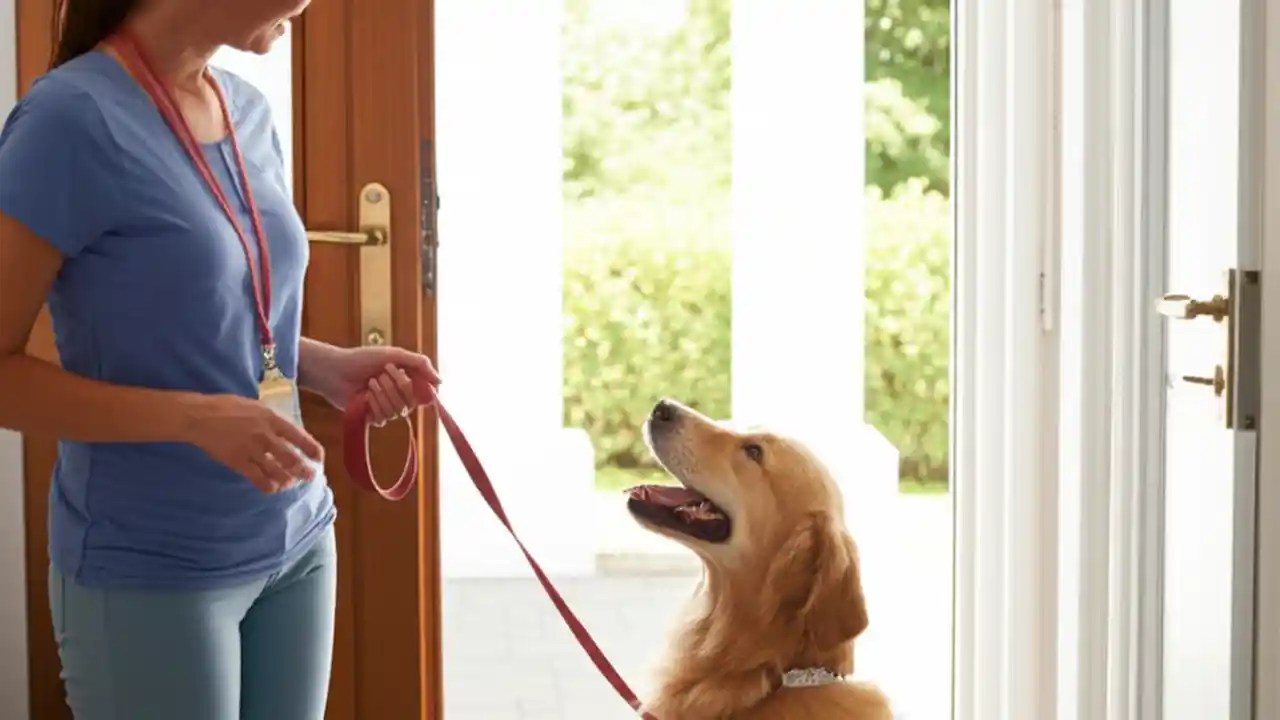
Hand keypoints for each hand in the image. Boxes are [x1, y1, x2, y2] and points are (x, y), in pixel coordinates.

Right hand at [184, 394, 324, 493]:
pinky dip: (268, 486)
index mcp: (272, 419)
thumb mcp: (255, 406)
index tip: (319, 458)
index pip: (300, 437)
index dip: (312, 450)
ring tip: (290, 483)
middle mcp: (266, 435)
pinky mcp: (238, 462)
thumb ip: (271, 419)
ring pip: (277, 471)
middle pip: (291, 458)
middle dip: (304, 470)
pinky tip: (272, 488)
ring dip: (287, 480)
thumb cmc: (226, 407)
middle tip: (310, 477)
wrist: (200, 416)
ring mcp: (252, 450)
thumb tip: (285, 429)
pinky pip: (258, 479)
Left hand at [307, 344, 439, 425]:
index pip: (425, 393)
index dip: (423, 390)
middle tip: (384, 371)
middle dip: (398, 385)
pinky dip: (374, 404)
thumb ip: (420, 364)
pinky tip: (364, 396)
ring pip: (397, 411)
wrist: (335, 370)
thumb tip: (440, 382)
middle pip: (412, 402)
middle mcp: (397, 395)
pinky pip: (384, 418)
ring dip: (384, 394)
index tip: (419, 382)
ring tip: (371, 382)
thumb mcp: (394, 354)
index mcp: (406, 379)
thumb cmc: (362, 359)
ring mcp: (385, 407)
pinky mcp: (372, 417)